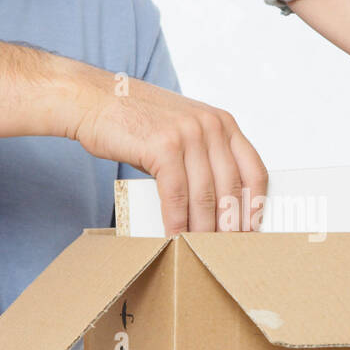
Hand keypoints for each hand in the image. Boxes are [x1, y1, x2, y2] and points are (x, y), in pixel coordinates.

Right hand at [60, 65, 268, 234]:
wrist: (96, 100)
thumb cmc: (137, 121)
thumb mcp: (183, 131)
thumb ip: (203, 158)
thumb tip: (215, 206)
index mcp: (222, 123)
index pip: (253, 170)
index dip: (254, 205)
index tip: (250, 229)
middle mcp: (211, 125)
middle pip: (230, 187)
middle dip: (228, 224)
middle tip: (224, 249)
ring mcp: (188, 134)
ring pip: (204, 195)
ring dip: (202, 229)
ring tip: (200, 249)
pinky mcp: (164, 146)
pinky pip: (176, 195)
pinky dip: (176, 221)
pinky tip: (175, 237)